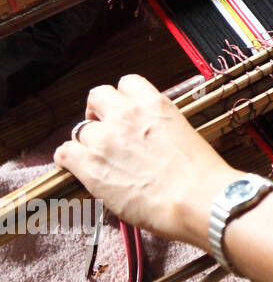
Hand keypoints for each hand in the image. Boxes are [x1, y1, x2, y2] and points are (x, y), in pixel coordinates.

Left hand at [54, 75, 240, 247]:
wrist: (195, 198)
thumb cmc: (199, 174)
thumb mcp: (185, 134)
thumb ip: (160, 127)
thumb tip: (149, 137)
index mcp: (154, 104)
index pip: (127, 83)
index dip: (123, 98)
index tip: (125, 111)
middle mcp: (126, 115)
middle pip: (97, 96)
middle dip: (99, 111)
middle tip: (105, 128)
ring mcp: (104, 139)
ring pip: (80, 129)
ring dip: (88, 141)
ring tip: (99, 158)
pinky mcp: (89, 165)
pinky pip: (64, 153)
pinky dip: (69, 159)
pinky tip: (81, 168)